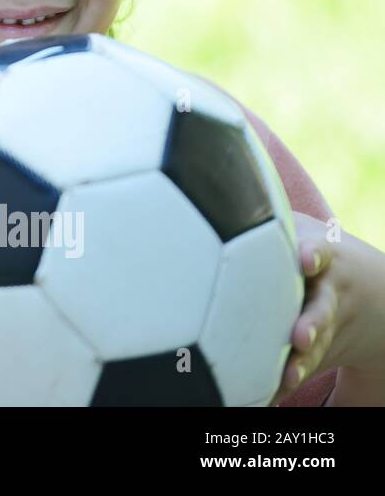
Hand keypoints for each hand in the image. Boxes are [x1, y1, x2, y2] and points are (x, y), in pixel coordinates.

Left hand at [271, 212, 384, 404]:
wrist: (375, 292)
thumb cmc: (310, 251)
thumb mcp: (298, 227)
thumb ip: (262, 215)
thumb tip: (207, 180)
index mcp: (319, 259)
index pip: (319, 253)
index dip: (312, 255)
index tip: (307, 260)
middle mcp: (327, 294)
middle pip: (322, 310)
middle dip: (312, 324)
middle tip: (300, 338)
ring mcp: (327, 325)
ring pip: (317, 346)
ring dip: (302, 363)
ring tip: (288, 377)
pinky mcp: (323, 349)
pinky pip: (306, 367)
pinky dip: (289, 380)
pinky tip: (267, 397)